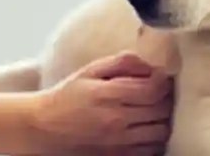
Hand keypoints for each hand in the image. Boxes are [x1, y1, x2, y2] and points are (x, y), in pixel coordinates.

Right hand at [29, 51, 172, 155]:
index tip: (161, 77)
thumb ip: (121, 62)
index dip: (163, 81)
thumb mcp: (89, 71)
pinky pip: (151, 151)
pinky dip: (155, 139)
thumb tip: (149, 64)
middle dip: (165, 98)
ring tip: (154, 111)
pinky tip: (147, 129)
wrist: (44, 128)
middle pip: (161, 110)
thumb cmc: (67, 97)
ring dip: (163, 120)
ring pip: (160, 132)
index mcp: (108, 95)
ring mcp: (119, 143)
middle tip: (159, 92)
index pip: (153, 89)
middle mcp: (116, 121)